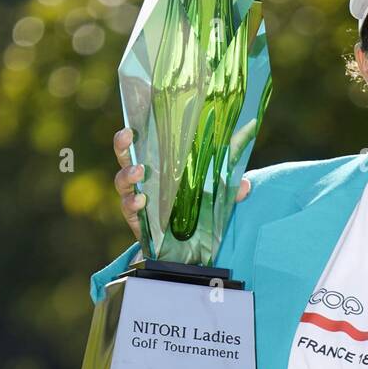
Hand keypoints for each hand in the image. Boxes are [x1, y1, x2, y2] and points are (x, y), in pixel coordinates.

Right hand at [113, 126, 250, 240]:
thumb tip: (245, 184)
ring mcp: (138, 197)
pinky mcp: (137, 220)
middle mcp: (144, 178)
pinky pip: (128, 208)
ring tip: (140, 172)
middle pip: (125, 156)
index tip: (135, 118)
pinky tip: (141, 200)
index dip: (136, 129)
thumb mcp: (215, 195)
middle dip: (123, 144)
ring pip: (121, 181)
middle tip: (129, 135)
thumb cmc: (197, 211)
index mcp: (160, 164)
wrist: (189, 250)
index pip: (144, 141)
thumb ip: (228, 188)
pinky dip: (132, 203)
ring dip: (128, 174)